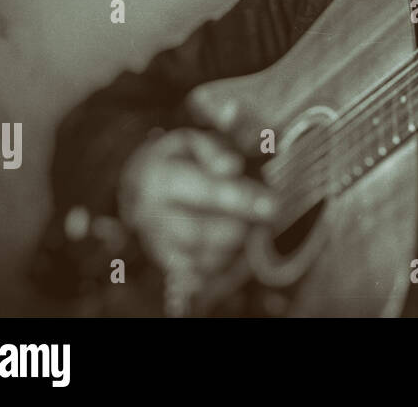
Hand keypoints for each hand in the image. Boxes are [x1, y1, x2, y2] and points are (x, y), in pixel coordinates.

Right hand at [117, 127, 275, 284]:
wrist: (143, 182)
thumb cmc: (180, 158)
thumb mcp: (194, 141)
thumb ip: (215, 151)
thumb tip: (232, 166)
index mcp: (161, 178)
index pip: (205, 191)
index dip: (242, 199)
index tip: (274, 205)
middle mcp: (151, 215)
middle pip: (203, 234)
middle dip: (241, 226)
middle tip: (265, 213)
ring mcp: (156, 243)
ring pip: (203, 259)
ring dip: (236, 247)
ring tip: (250, 225)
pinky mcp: (166, 263)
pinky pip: (201, 276)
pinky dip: (226, 265)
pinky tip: (237, 247)